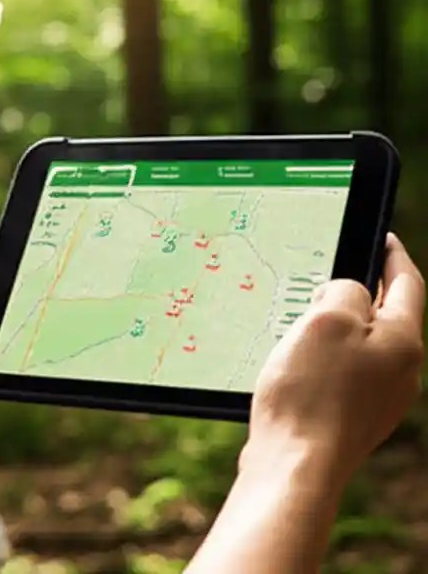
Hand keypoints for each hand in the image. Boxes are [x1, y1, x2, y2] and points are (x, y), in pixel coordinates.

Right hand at [248, 232, 424, 479]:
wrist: (295, 465)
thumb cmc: (309, 392)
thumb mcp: (325, 319)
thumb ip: (344, 291)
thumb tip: (348, 291)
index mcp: (404, 341)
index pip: (407, 282)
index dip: (391, 254)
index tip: (378, 235)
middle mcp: (402, 371)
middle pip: (385, 316)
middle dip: (357, 293)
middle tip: (324, 276)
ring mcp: (380, 399)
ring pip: (362, 346)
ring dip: (335, 330)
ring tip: (298, 322)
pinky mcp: (354, 419)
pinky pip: (344, 375)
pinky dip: (324, 360)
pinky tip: (294, 366)